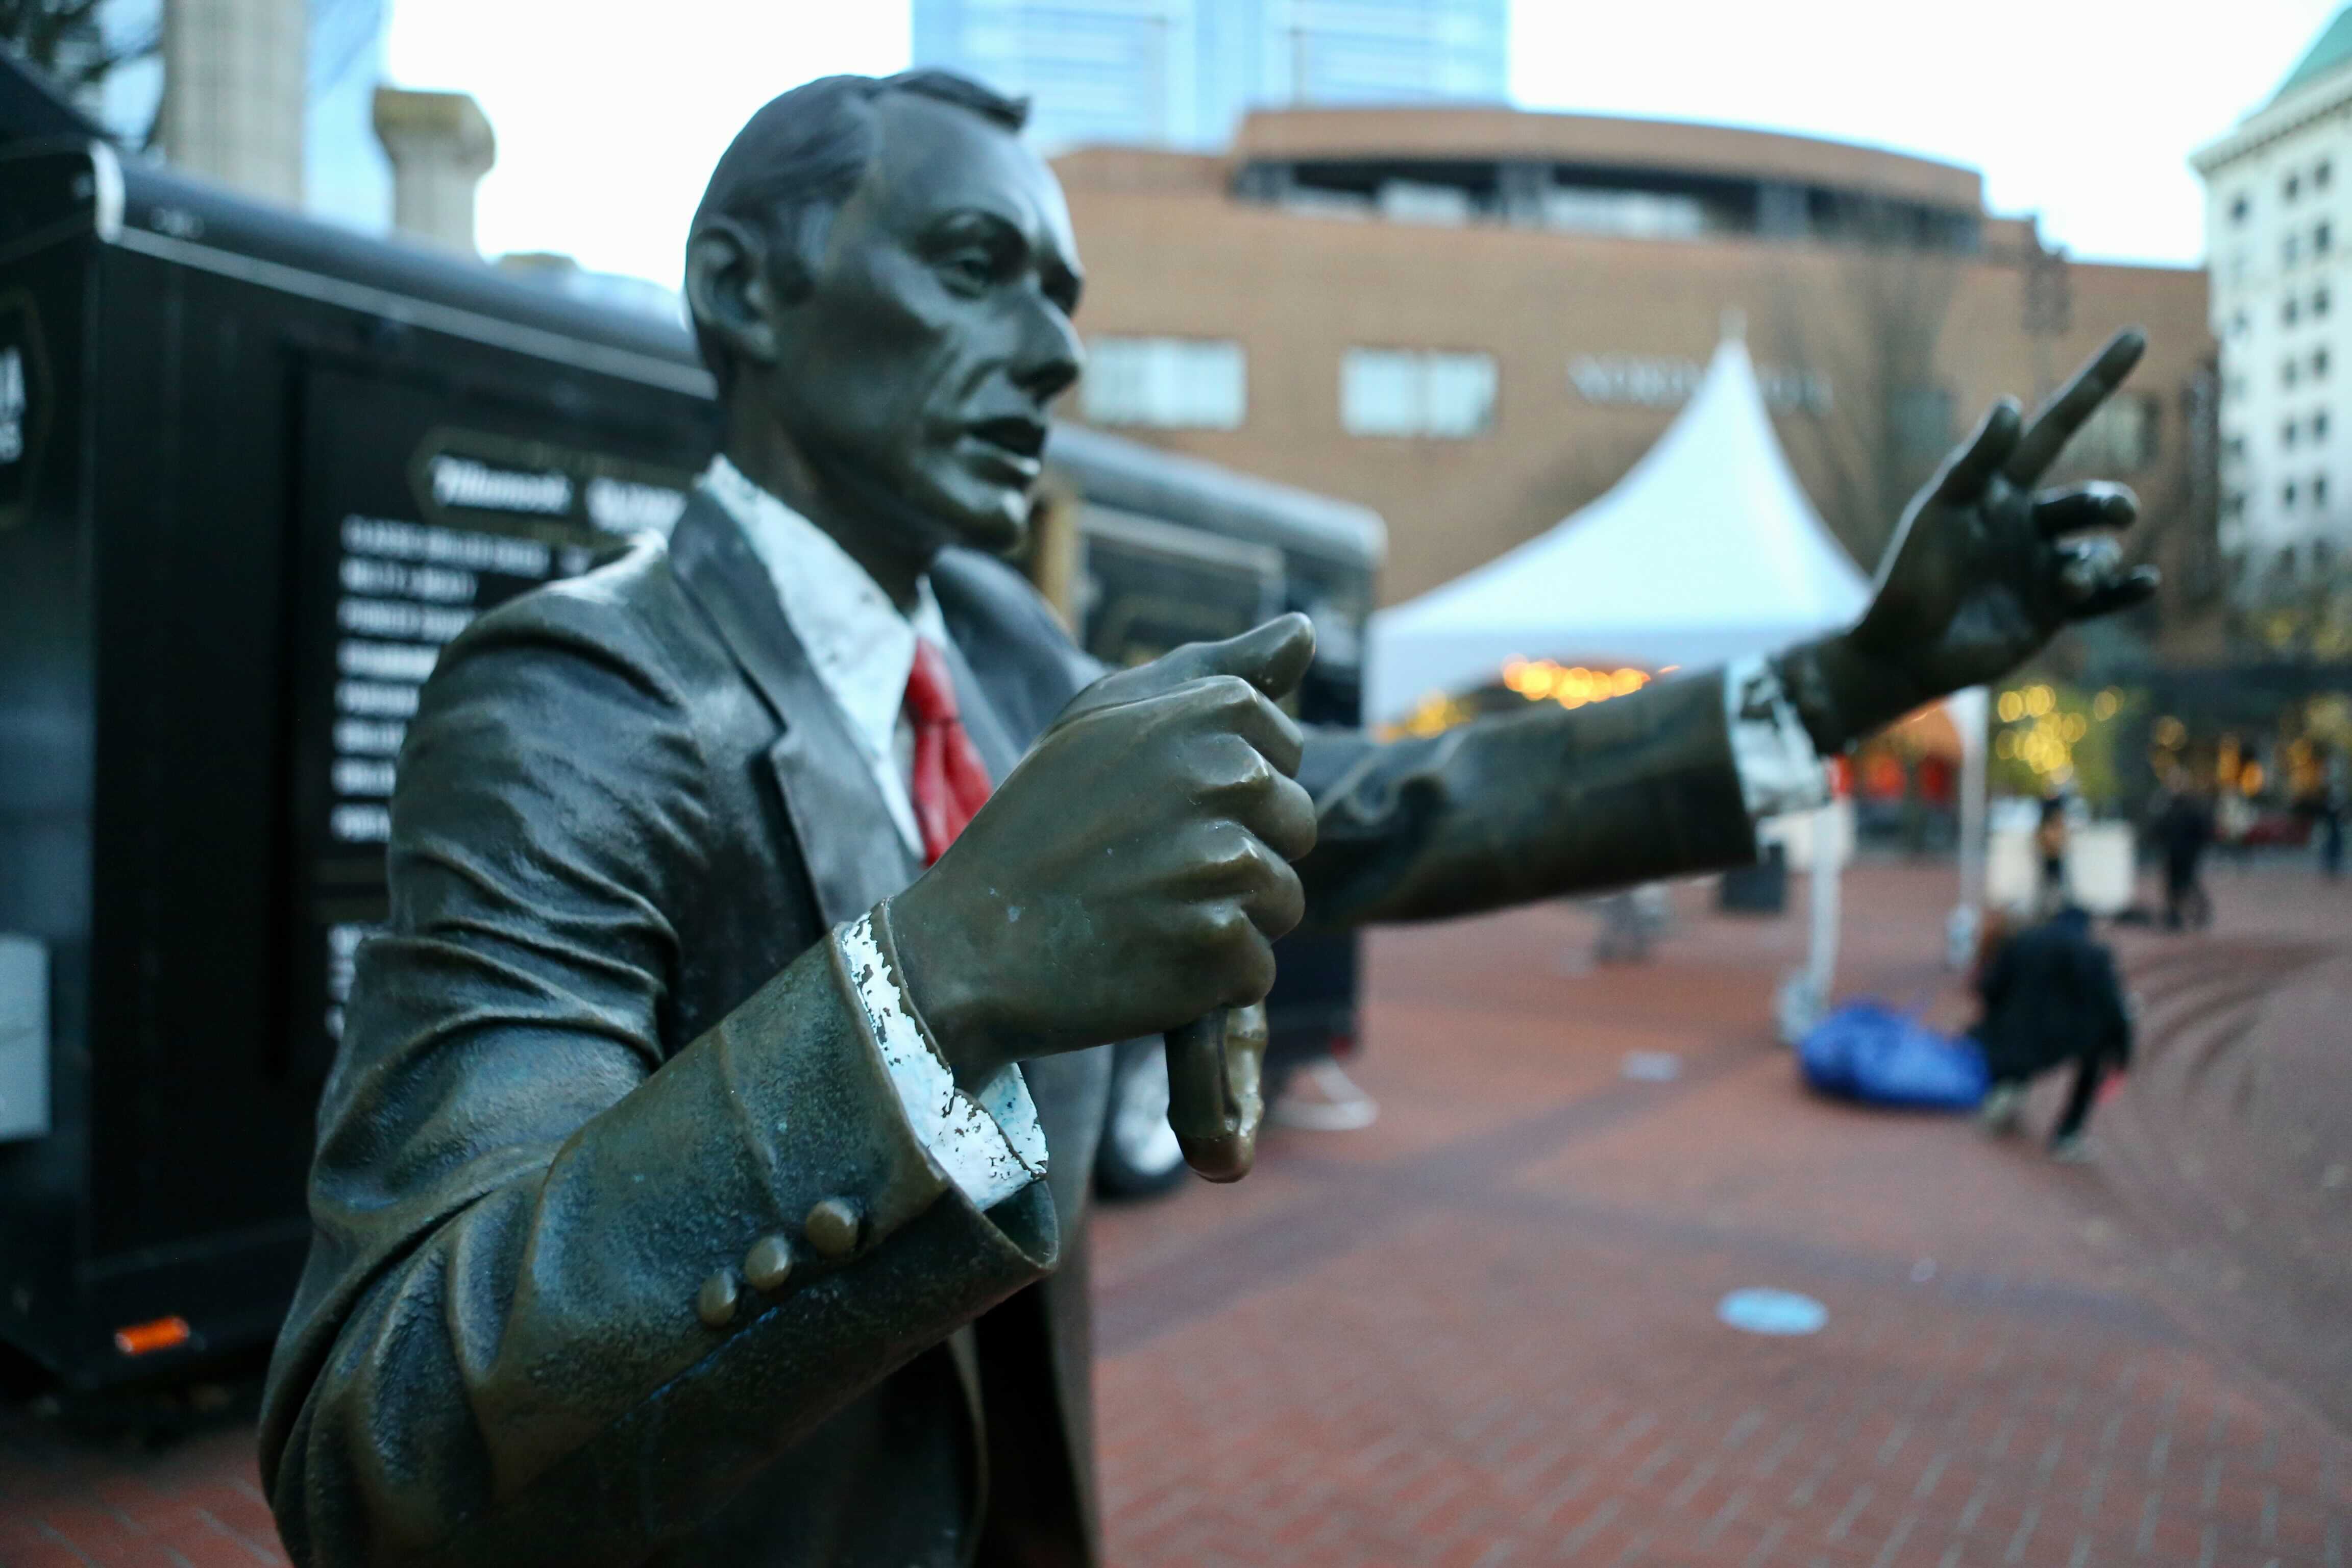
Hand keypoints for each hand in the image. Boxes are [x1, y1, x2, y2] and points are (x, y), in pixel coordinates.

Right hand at [886, 616, 1318, 1082]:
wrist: (969, 943)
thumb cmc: (1041, 823)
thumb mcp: (1108, 717)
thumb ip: (1218, 669)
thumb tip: (1305, 629)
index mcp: (1211, 711)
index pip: (1284, 753)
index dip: (1227, 789)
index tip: (1160, 805)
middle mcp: (1228, 776)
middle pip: (1295, 827)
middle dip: (1238, 853)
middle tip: (1150, 866)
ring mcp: (1224, 863)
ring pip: (1282, 899)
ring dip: (1226, 918)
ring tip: (1146, 913)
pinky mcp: (1219, 945)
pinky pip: (1255, 970)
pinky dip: (1208, 980)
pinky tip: (1144, 961)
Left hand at [1777, 329, 2159, 751]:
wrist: (1903, 650)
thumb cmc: (1912, 575)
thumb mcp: (1941, 511)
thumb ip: (1977, 462)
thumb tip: (2012, 405)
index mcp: (2003, 490)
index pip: (2057, 427)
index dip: (2096, 383)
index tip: (2136, 336)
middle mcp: (2029, 524)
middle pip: (2091, 500)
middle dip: (2109, 502)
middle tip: (2114, 512)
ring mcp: (2043, 568)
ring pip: (2099, 552)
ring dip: (2097, 562)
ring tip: (2071, 583)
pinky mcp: (2052, 612)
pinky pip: (2104, 598)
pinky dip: (2127, 590)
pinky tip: (2145, 583)